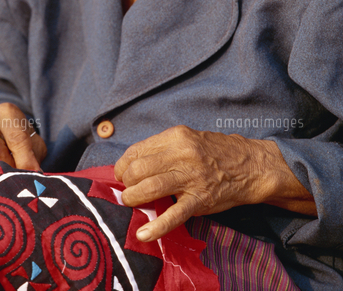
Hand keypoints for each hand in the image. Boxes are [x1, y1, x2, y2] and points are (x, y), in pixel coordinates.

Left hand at [114, 126, 280, 241]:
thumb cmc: (215, 152)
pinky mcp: (200, 199)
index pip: (137, 150)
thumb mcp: (188, 139)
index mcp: (176, 137)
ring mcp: (191, 177)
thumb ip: (163, 149)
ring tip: (130, 203)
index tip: (121, 174)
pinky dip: (157, 226)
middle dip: (125, 182)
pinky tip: (144, 234)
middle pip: (139, 168)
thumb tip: (133, 163)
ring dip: (133, 198)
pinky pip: (174, 214)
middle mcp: (182, 154)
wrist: (250, 165)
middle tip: (126, 189)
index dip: (123, 164)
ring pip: (150, 187)